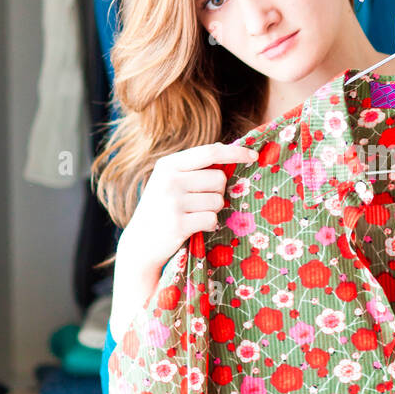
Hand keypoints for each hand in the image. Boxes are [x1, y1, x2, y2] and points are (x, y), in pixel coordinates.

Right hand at [110, 140, 257, 340]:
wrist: (140, 243)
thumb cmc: (162, 209)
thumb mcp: (170, 181)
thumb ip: (195, 168)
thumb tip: (229, 150)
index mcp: (168, 164)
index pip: (210, 152)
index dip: (236, 153)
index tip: (254, 156)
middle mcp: (170, 180)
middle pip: (219, 179)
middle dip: (218, 192)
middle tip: (199, 202)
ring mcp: (173, 202)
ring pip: (218, 201)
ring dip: (212, 210)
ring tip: (192, 215)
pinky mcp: (179, 224)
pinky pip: (212, 219)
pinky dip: (209, 225)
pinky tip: (194, 227)